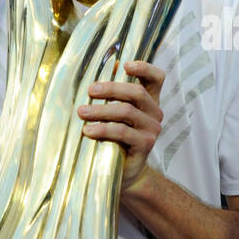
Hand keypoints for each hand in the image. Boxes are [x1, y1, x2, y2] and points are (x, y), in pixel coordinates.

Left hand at [78, 60, 164, 192]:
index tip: (125, 65)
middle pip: (136, 92)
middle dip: (111, 88)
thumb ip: (113, 95)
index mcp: (150, 101)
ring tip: (81, 112)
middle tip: (89, 90)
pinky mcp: (145, 145)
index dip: (145, 68)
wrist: (125, 173)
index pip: (157, 78)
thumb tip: (106, 69)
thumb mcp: (115, 115)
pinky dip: (103, 129)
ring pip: (126, 111)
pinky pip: (123, 132)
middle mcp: (155, 113)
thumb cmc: (115, 140)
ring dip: (101, 110)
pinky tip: (88, 131)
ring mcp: (152, 129)